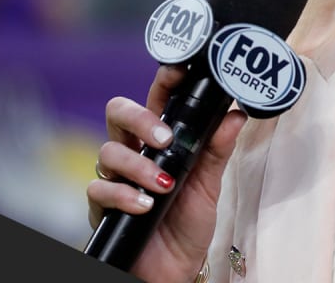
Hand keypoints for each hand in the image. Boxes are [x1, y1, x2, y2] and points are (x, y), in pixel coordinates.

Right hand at [87, 65, 246, 282]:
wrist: (173, 271)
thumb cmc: (188, 225)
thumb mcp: (210, 186)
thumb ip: (218, 150)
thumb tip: (236, 114)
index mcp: (161, 141)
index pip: (155, 99)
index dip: (162, 80)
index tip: (177, 71)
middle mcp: (135, 153)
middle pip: (118, 113)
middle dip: (139, 118)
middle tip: (163, 138)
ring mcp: (117, 179)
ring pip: (107, 151)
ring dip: (137, 166)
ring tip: (163, 185)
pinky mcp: (103, 208)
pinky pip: (99, 190)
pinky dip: (123, 196)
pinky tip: (144, 206)